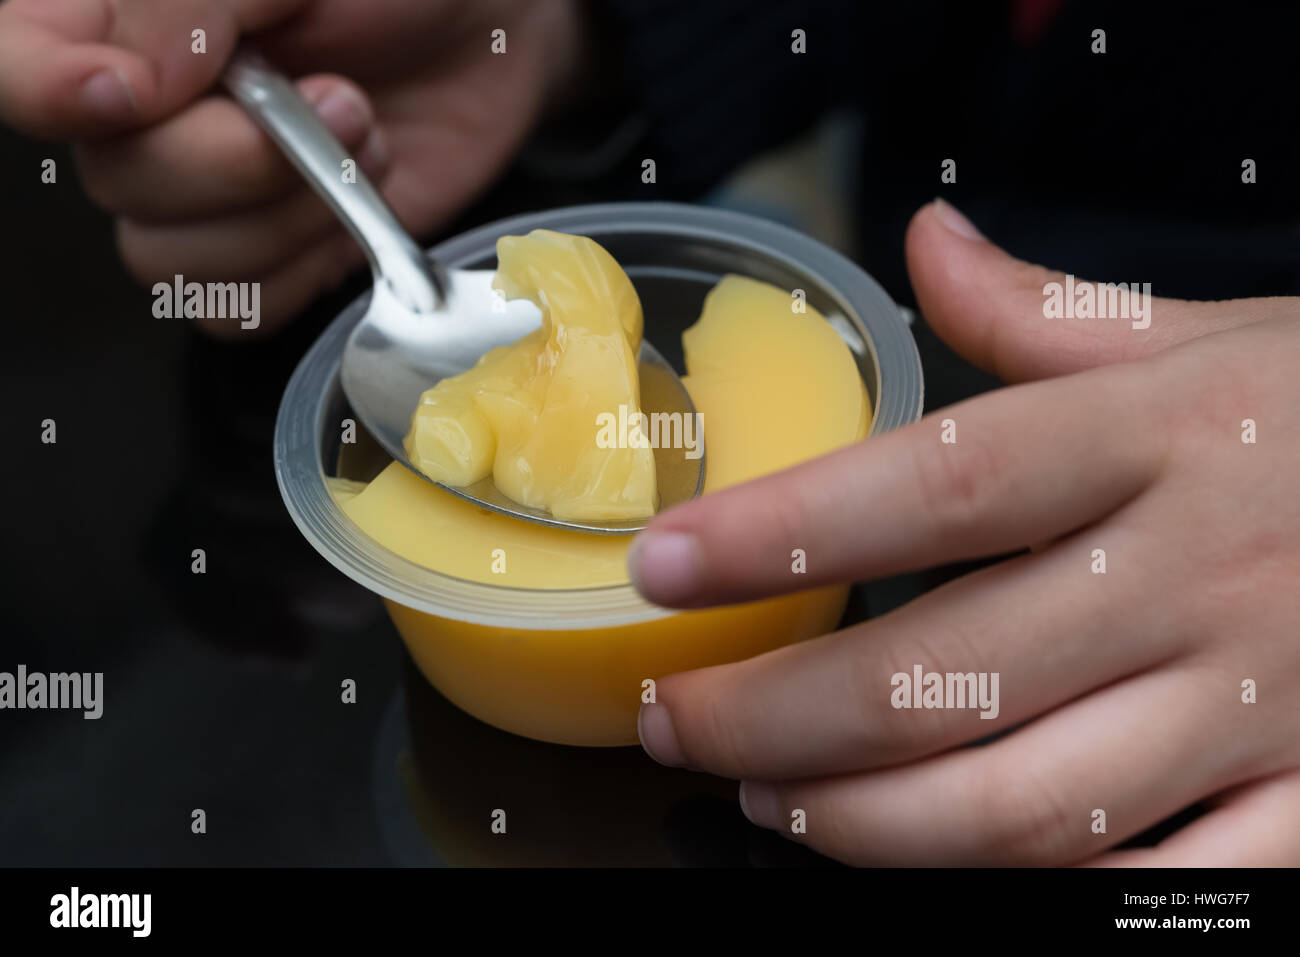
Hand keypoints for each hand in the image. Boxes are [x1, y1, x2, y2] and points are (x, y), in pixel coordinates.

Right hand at [0, 0, 584, 333]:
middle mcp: (151, 115)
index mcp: (122, 25)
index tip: (130, 96)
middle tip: (338, 99)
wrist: (493, 33)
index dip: (48, 95)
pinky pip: (242, 310)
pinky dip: (307, 268)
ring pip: (176, 263)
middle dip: (241, 160)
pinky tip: (357, 207)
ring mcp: (214, 194)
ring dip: (288, 215)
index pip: (18, 71)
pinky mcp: (278, 253)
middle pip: (120, 185)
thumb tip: (121, 86)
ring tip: (363, 143)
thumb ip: (184, 3)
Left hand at [628, 199, 1299, 865]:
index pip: (935, 487)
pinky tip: (936, 877)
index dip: (783, 534)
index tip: (664, 567)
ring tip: (772, 806)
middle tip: (680, 719)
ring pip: (1026, 806)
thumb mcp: (1207, 335)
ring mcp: (1257, 704)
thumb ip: (1050, 311)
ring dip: (869, 825)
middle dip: (780, 717)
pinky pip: (1167, 886)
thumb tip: (927, 241)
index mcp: (1155, 440)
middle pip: (942, 676)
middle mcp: (1193, 576)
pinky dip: (1038, 897)